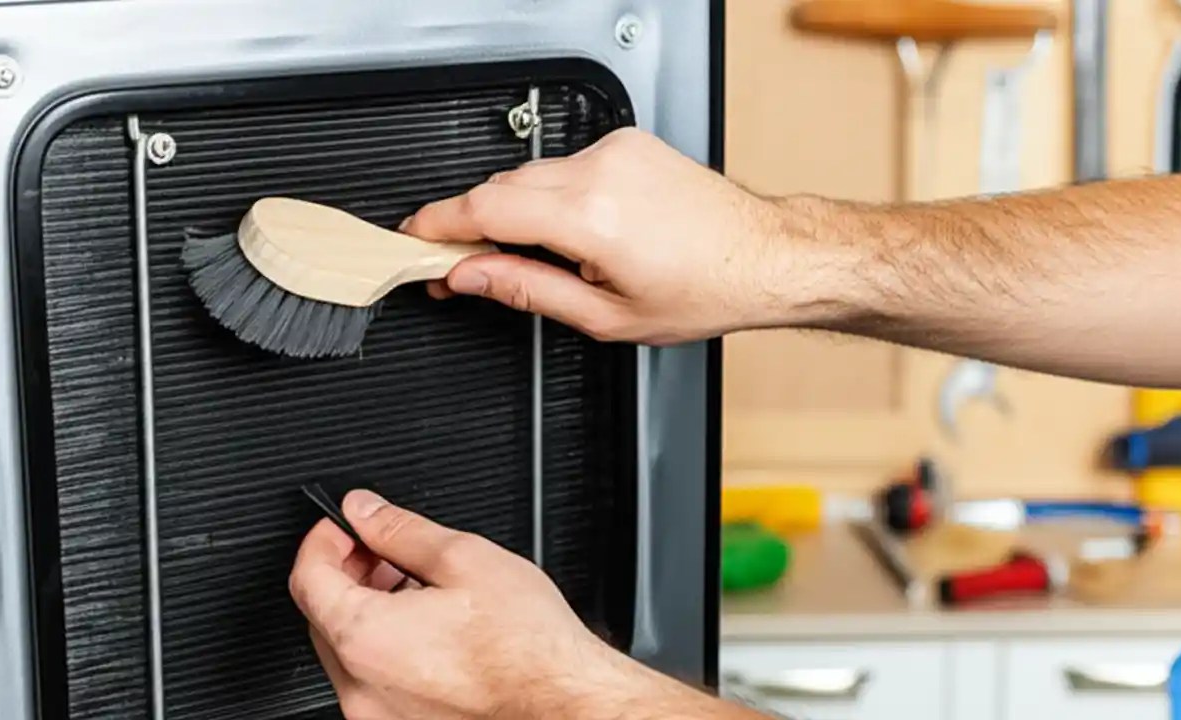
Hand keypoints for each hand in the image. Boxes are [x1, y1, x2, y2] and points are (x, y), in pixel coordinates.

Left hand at [288, 490, 626, 719]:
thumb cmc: (527, 646)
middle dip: (347, 574)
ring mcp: (376, 718)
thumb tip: (364, 510)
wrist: (564, 702)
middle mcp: (360, 687)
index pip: (307, 578)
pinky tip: (426, 630)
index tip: (343, 526)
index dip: (323, 541)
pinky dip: (386, 651)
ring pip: (348, 653)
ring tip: (415, 588)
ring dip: (366, 613)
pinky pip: (374, 683)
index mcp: (365, 637)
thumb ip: (400, 529)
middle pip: (322, 616)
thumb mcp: (463, 559)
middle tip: (382, 551)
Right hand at [403, 128, 789, 344]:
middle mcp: (601, 170)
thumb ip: (525, 290)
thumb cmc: (705, 290)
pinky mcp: (628, 143)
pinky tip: (571, 229)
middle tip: (462, 265)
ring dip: (515, 211)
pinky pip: (564, 164)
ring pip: (531, 174)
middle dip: (472, 224)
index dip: (439, 225)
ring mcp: (616, 150)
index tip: (415, 239)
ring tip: (532, 257)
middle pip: (501, 187)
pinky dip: (551, 194)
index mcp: (591, 217)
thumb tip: (470, 276)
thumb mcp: (605, 315)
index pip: (486, 209)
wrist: (765, 255)